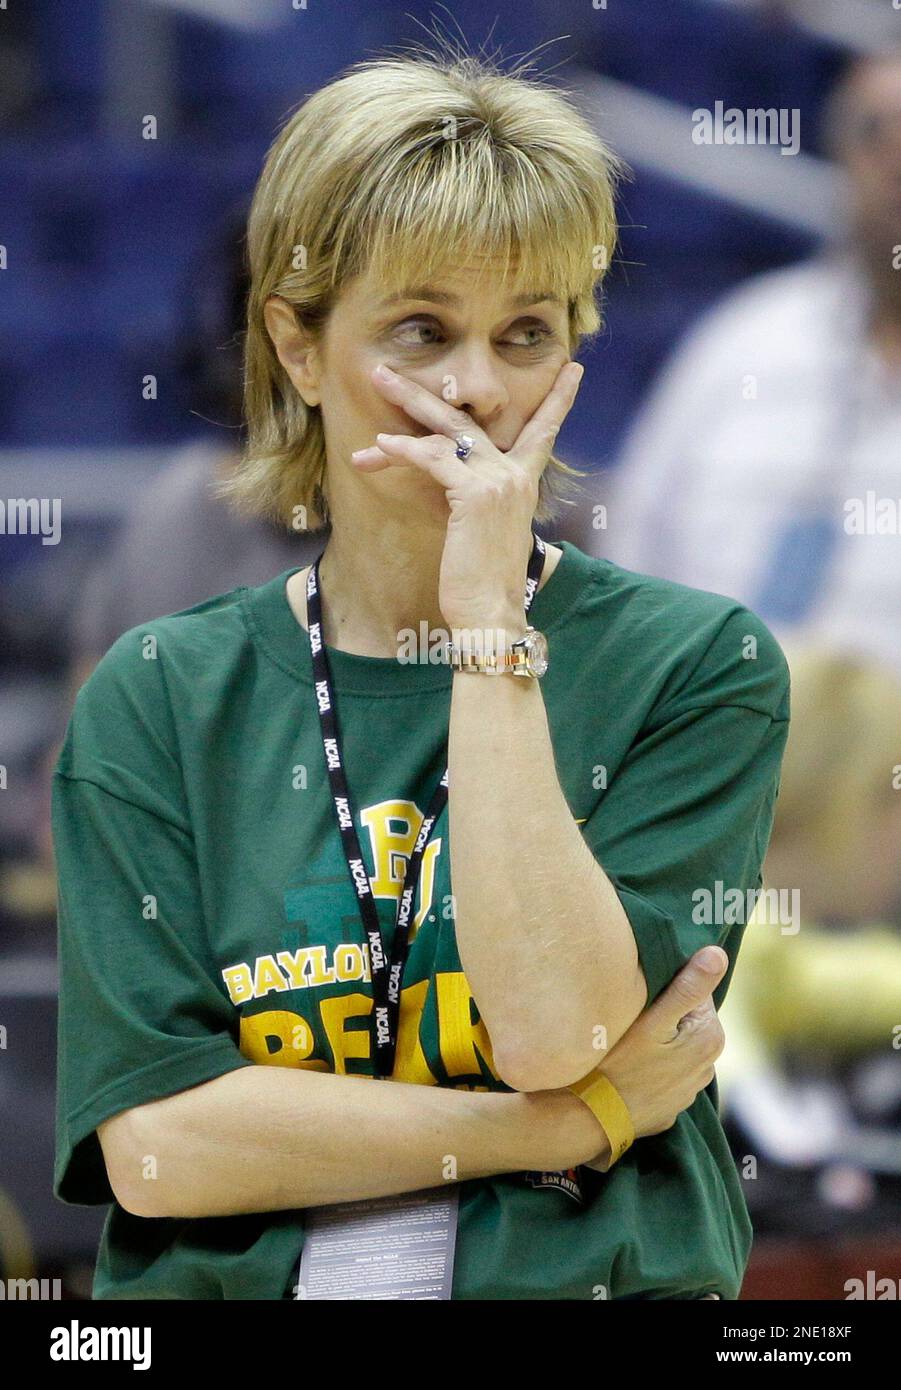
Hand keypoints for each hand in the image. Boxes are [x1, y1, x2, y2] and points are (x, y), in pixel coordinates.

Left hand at [350, 360, 583, 628]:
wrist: (491, 614)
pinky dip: (403, 450)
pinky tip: (377, 447)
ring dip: (407, 404)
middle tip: (389, 370)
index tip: (574, 369)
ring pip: (446, 429)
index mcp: (524, 485)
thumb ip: (474, 500)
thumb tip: (448, 482)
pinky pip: (434, 458)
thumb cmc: (484, 584)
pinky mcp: (475, 494)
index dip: (558, 401)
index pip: (544, 432)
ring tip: (377, 381)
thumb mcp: (483, 532)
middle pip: (470, 420)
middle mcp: (515, 476)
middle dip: (425, 392)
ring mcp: (498, 481)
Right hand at [579, 946, 728, 1170]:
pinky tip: (629, 1068)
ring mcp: (688, 1091)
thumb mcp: (652, 1020)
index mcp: (710, 1038)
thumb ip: (688, 987)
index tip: (643, 993)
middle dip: (666, 1014)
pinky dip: (652, 1066)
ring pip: (676, 1047)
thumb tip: (717, 955)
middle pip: (688, 1020)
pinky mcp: (670, 1107)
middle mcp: (708, 1066)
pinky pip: (665, 1073)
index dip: (669, 987)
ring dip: (660, 1041)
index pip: (697, 992)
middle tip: (631, 1016)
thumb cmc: (617, 1064)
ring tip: (627, 1041)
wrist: (588, 1119)